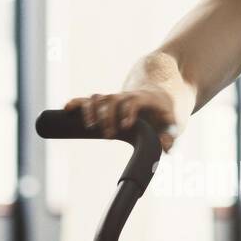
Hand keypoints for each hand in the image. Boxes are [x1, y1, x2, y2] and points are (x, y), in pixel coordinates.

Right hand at [63, 88, 183, 152]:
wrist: (158, 92)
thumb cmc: (166, 112)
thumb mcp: (174, 122)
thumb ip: (171, 135)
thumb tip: (165, 148)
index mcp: (145, 99)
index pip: (134, 101)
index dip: (128, 112)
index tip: (125, 126)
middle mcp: (127, 96)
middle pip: (112, 99)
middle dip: (107, 115)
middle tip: (108, 135)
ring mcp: (114, 99)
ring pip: (98, 98)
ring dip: (91, 110)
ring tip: (90, 127)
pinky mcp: (105, 104)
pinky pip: (88, 100)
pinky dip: (77, 103)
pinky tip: (67, 110)